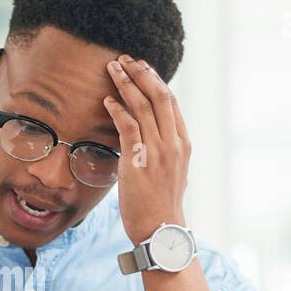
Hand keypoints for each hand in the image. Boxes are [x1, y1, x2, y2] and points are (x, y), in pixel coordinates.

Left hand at [102, 55, 191, 243]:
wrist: (161, 231)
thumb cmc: (161, 205)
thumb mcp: (170, 172)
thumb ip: (163, 150)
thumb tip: (149, 135)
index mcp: (182, 143)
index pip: (171, 102)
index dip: (155, 80)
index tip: (141, 67)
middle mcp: (174, 143)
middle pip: (159, 96)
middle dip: (141, 73)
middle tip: (125, 58)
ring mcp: (158, 152)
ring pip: (143, 106)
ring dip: (126, 84)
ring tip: (112, 69)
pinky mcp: (139, 162)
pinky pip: (128, 127)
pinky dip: (117, 110)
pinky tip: (108, 101)